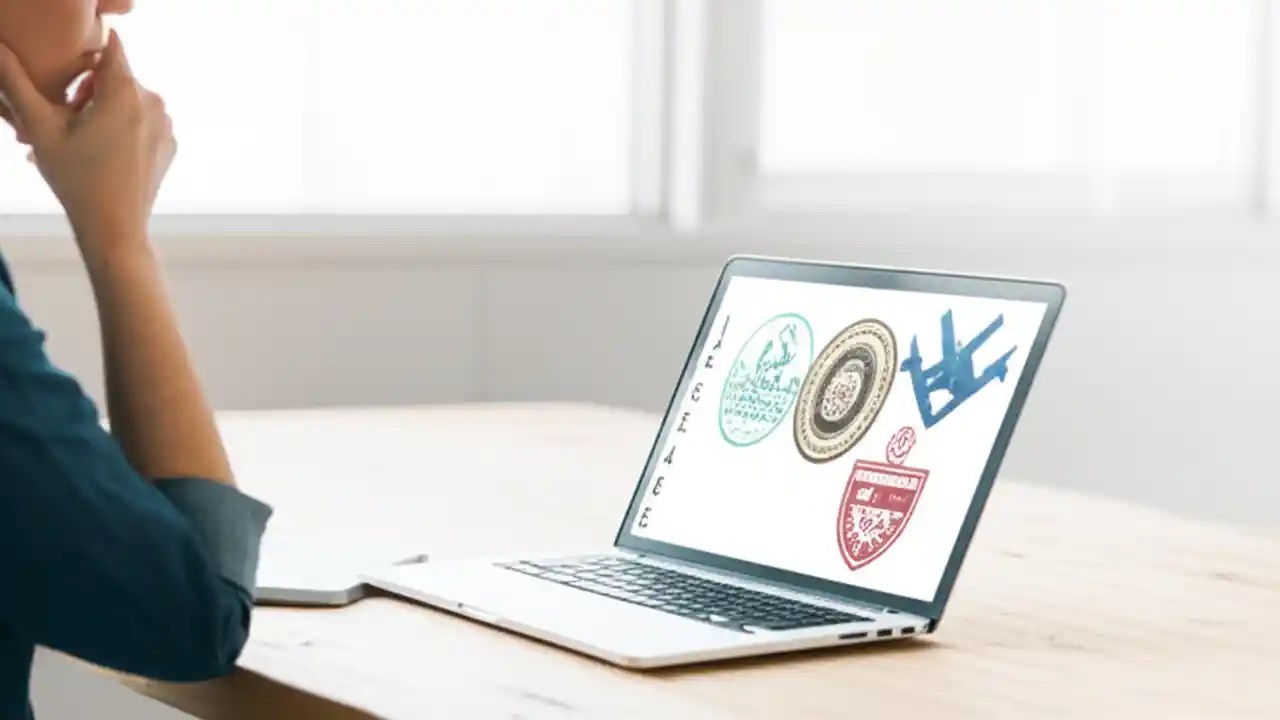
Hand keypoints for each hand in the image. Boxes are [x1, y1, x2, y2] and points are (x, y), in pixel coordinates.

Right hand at [0, 30, 174, 254]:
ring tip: (73, 142)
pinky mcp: (169, 144)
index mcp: (126, 90)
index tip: (66, 84)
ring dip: (99, 112)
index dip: (82, 60)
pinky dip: (119, 130)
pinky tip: (96, 154)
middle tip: (58, 122)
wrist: (115, 228)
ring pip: (126, 102)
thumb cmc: (77, 179)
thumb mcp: (39, 127)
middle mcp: (154, 101)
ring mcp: (165, 124)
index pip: (108, 47)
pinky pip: (140, 124)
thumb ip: (16, 82)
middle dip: (84, 93)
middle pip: (114, 78)